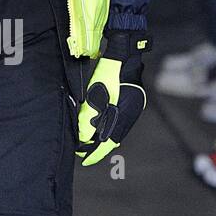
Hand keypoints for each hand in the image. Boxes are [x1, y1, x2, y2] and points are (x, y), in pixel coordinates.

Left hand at [75, 34, 148, 166]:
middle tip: (84, 151)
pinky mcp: (131, 104)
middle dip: (98, 146)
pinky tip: (100, 127)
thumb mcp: (94, 94)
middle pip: (113, 138)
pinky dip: (109, 127)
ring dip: (103, 136)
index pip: (108, 141)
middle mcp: (130, 114)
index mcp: (124, 114)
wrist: (124, 55)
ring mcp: (132, 109)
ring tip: (89, 141)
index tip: (85, 159)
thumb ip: (88, 115)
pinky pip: (119, 122)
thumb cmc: (108, 71)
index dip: (96, 153)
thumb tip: (83, 134)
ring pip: (116, 131)